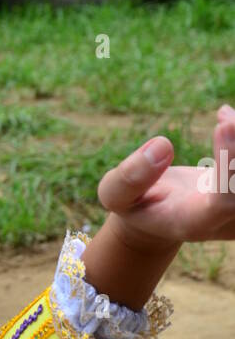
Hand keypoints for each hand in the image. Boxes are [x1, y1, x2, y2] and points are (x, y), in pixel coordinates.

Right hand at [82, 106, 234, 309]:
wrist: (157, 216)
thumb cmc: (134, 205)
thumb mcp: (115, 195)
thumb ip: (129, 178)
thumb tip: (162, 146)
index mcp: (193, 223)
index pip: (224, 203)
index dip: (229, 164)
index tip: (222, 126)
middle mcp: (225, 220)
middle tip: (225, 116)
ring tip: (224, 115)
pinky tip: (225, 116)